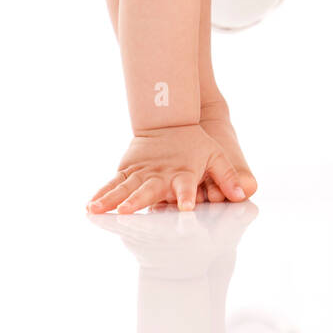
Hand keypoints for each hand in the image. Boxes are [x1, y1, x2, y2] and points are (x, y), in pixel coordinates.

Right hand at [87, 125, 248, 213]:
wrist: (169, 119)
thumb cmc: (195, 143)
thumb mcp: (216, 156)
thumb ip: (228, 177)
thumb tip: (242, 195)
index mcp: (182, 173)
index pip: (185, 187)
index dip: (186, 197)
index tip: (185, 208)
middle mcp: (160, 174)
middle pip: (148, 189)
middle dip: (137, 201)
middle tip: (126, 212)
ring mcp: (141, 172)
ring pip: (124, 187)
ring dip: (110, 199)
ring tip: (95, 211)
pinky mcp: (128, 169)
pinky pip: (114, 183)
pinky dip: (102, 193)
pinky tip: (90, 206)